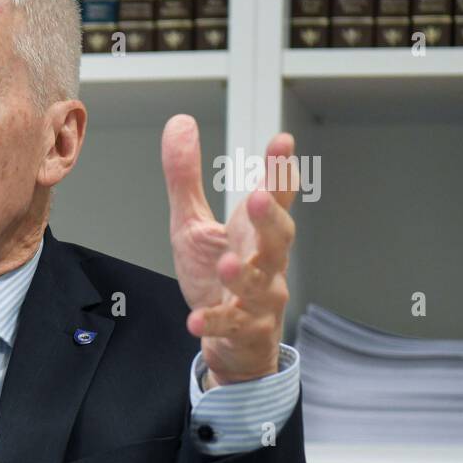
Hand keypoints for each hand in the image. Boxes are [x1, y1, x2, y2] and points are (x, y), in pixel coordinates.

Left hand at [162, 115, 296, 386]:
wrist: (228, 339)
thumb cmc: (216, 277)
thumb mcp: (191, 223)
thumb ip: (186, 178)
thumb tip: (180, 123)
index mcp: (254, 232)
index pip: (275, 196)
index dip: (280, 170)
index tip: (282, 142)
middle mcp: (265, 262)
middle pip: (279, 238)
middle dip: (272, 217)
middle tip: (261, 197)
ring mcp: (259, 298)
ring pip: (260, 284)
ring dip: (243, 273)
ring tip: (227, 262)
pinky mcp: (243, 329)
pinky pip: (230, 325)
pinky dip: (214, 322)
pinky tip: (194, 320)